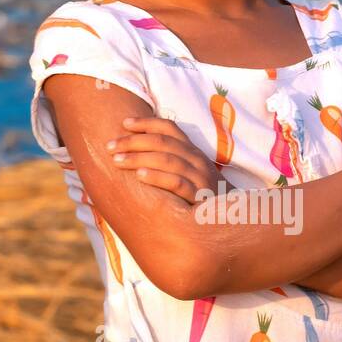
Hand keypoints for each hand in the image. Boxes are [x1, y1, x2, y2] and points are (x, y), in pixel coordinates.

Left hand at [107, 116, 227, 204]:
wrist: (231, 218)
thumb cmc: (200, 193)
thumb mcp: (188, 171)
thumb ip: (167, 158)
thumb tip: (133, 149)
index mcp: (192, 150)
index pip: (169, 128)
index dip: (146, 123)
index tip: (124, 123)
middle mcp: (196, 159)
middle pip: (162, 142)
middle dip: (133, 142)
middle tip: (110, 146)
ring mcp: (200, 177)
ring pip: (168, 160)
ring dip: (139, 158)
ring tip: (117, 160)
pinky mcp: (200, 196)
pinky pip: (177, 183)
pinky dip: (157, 178)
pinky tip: (139, 177)